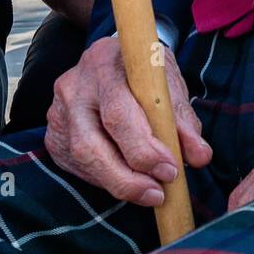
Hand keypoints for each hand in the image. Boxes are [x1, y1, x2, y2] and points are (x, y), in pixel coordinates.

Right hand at [45, 36, 211, 206]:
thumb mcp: (168, 84)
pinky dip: (103, 179)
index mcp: (104, 62)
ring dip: (118, 182)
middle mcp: (74, 85)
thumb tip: (200, 156)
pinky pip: (76, 166)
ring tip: (149, 192)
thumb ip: (183, 119)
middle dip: (128, 177)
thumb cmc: (144, 74)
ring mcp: (58, 110)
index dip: (143, 147)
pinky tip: (126, 178)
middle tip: (159, 192)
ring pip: (81, 157)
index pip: (118, 112)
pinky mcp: (54, 134)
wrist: (113, 61)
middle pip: (91, 142)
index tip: (171, 169)